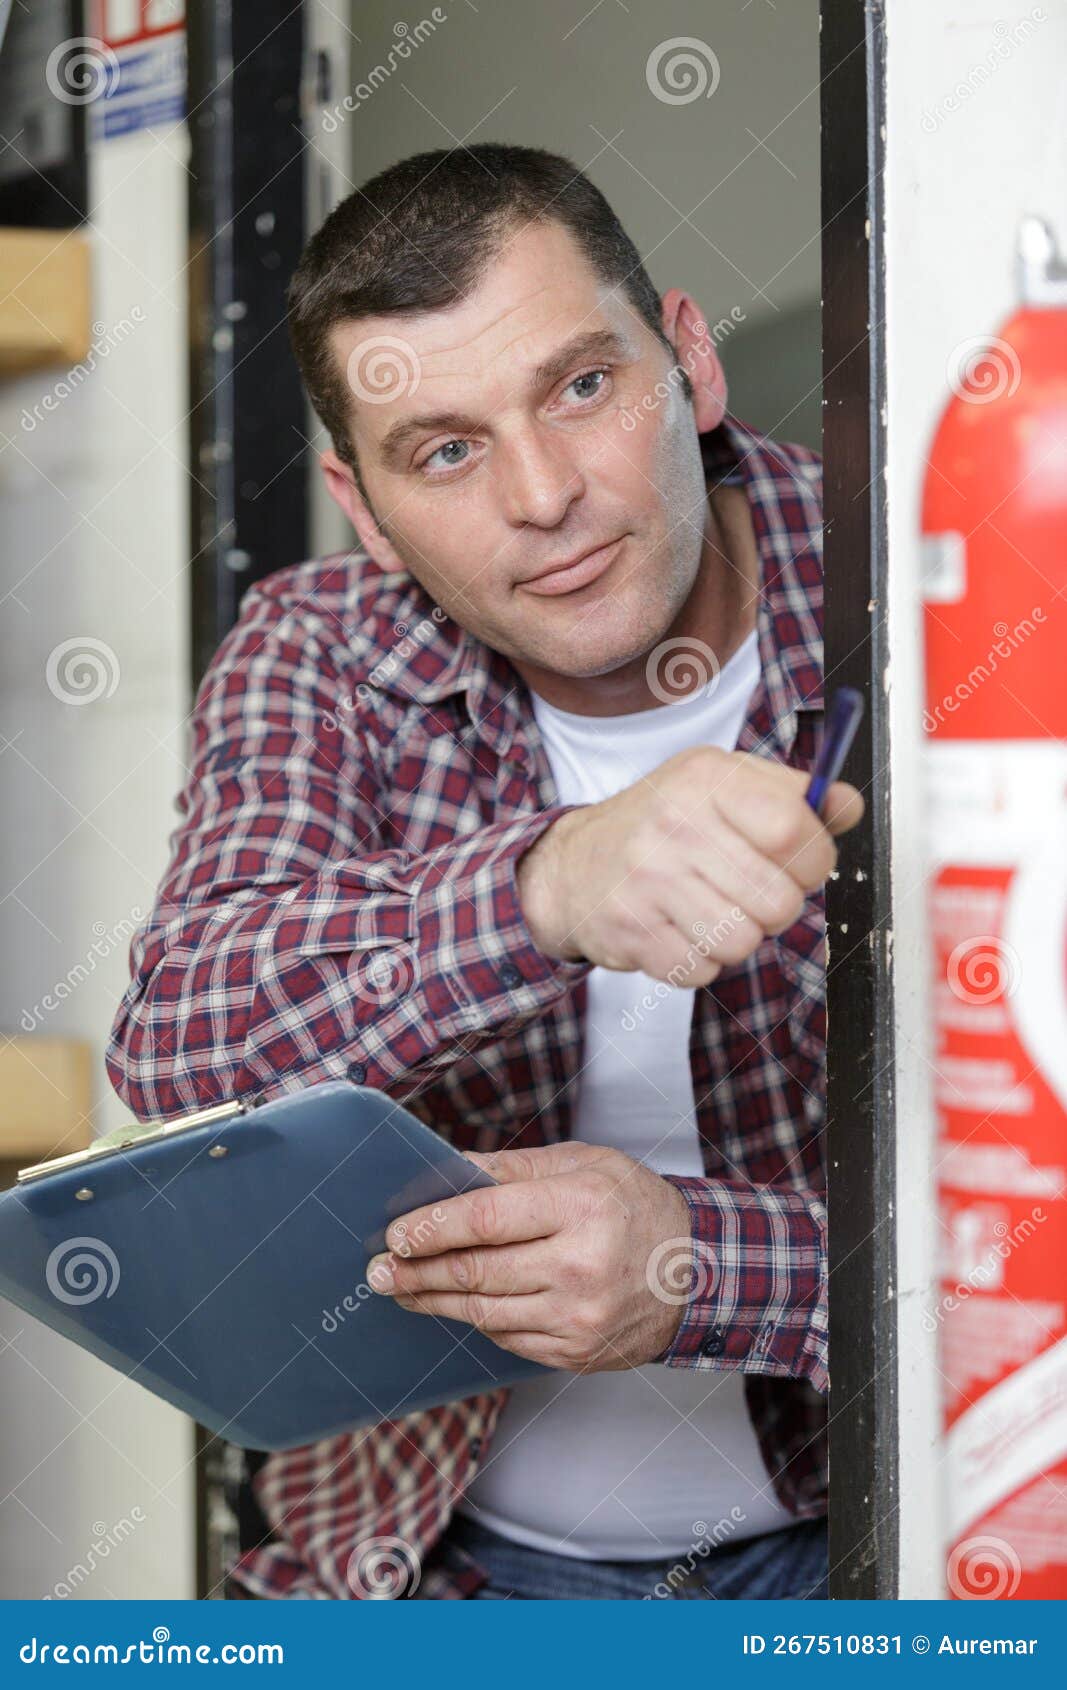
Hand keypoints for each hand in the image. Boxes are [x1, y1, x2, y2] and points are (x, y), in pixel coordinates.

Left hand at [366, 1141, 692, 1370]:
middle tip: (379, 1269)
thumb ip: (514, 1168)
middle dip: (417, 1271)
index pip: (486, 1218)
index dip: (432, 1226)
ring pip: (484, 1312)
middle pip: (476, 1272)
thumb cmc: (637, 1206)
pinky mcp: (576, 1353)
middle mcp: (580, 1266)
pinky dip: (477, 1319)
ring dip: (434, 1301)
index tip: (397, 1232)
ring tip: (402, 1289)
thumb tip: (448, 1167)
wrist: (699, 1272)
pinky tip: (456, 1305)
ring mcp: (578, 1318)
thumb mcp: (585, 1163)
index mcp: (581, 1206)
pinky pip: (508, 1338)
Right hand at [517, 745, 862, 981]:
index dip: (813, 859)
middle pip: (778, 900)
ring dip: (738, 936)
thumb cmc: (663, 822)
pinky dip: (700, 960)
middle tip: (750, 891)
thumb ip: (792, 794)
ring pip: (743, 943)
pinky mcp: (630, 932)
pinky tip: (679, 929)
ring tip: (711, 910)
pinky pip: (701, 971)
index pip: (792, 829)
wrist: (574, 864)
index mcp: (706, 779)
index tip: (801, 863)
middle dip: (776, 907)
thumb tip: (847, 805)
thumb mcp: (723, 784)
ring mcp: (647, 881)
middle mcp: (673, 824)